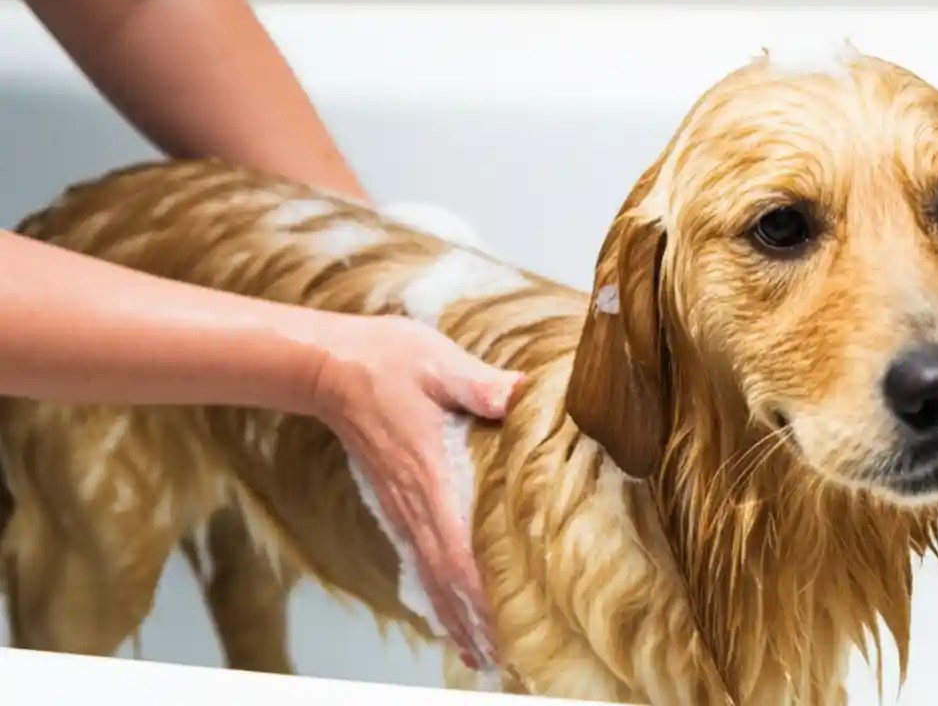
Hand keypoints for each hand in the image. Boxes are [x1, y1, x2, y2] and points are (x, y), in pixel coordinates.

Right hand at [308, 313, 521, 668]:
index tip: (504, 624)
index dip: (479, 590)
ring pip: (431, 575)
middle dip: (474, 621)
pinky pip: (419, 559)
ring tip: (482, 656)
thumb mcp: (439, 363)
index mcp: (429, 473)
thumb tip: (521, 394)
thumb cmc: (387, 361)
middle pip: (445, 577)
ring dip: (455, 616)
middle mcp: (413, 502)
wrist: (330, 365)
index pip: (457, 547)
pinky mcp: (396, 502)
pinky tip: (449, 613)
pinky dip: (437, 593)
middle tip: (505, 662)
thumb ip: (480, 384)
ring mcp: (401, 506)